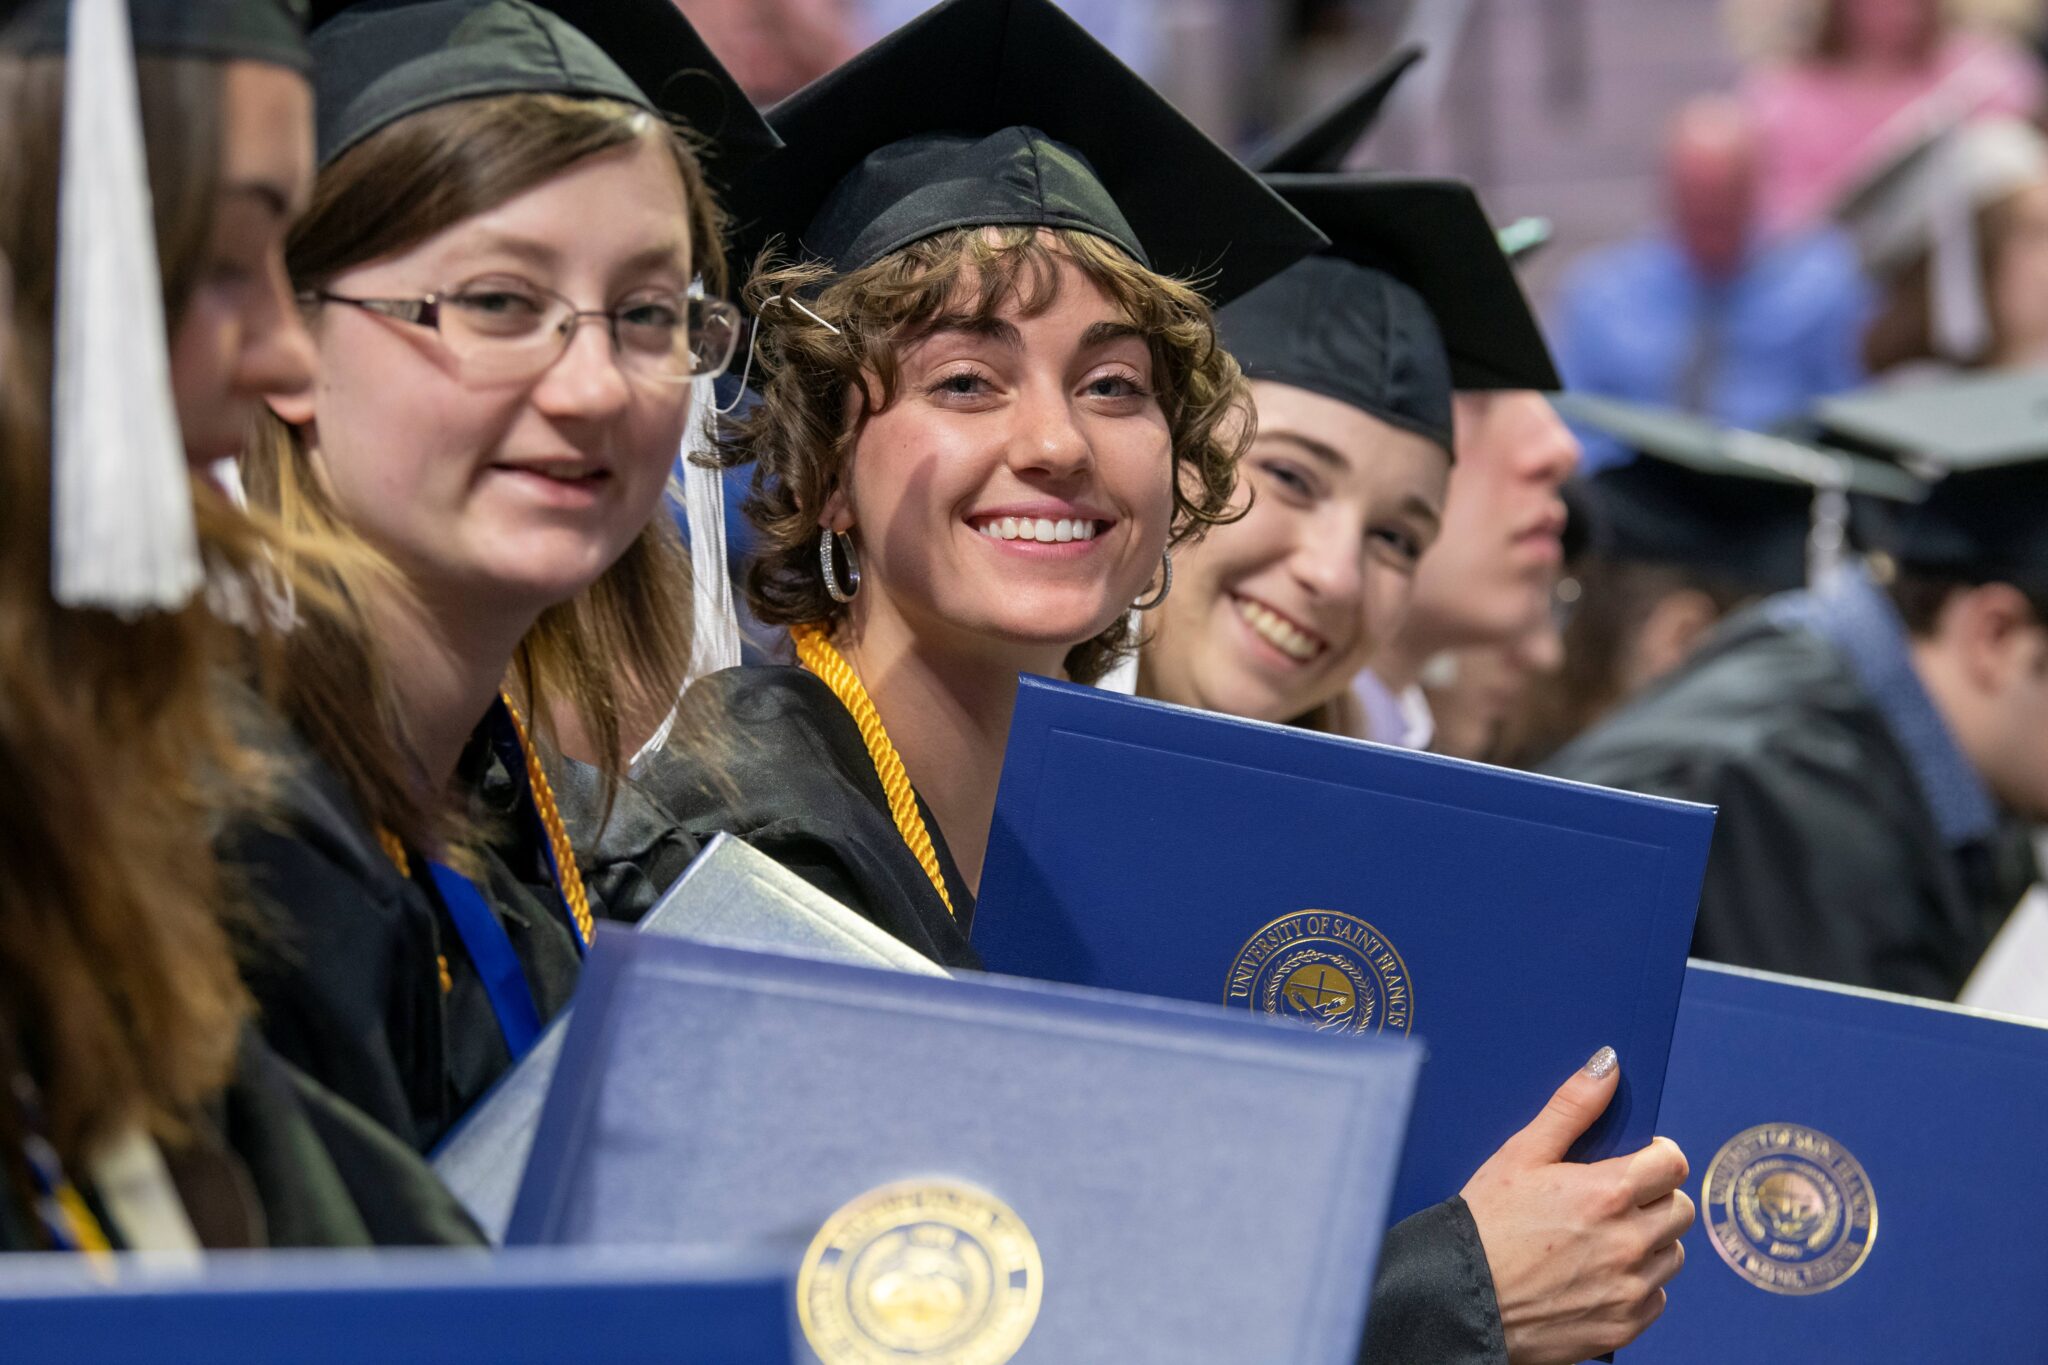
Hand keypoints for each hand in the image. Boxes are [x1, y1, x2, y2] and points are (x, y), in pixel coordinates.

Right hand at [1459, 1047, 1692, 1363]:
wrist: (1460, 1300)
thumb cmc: (1485, 1224)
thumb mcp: (1521, 1154)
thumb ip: (1572, 1106)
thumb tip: (1608, 1063)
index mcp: (1608, 1193)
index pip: (1673, 1163)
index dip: (1656, 1155)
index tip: (1636, 1159)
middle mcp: (1629, 1242)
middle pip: (1680, 1209)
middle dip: (1654, 1198)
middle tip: (1613, 1200)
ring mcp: (1630, 1288)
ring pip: (1672, 1254)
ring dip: (1649, 1242)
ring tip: (1602, 1239)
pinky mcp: (1625, 1326)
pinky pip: (1656, 1297)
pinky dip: (1636, 1285)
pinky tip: (1596, 1275)